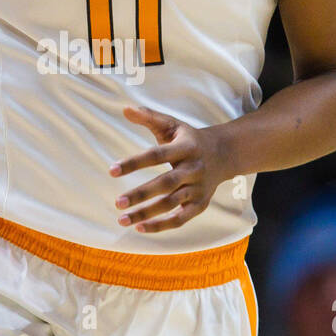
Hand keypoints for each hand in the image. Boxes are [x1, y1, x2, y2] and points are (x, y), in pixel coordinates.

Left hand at [109, 106, 230, 232]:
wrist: (224, 153)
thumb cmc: (189, 139)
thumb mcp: (172, 124)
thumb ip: (149, 116)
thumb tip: (125, 108)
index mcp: (186, 147)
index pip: (157, 156)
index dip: (134, 163)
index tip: (112, 170)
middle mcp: (194, 169)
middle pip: (166, 184)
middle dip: (141, 194)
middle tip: (117, 203)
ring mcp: (198, 188)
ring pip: (171, 204)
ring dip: (147, 213)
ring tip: (122, 219)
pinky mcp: (200, 204)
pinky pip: (180, 219)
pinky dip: (161, 225)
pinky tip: (139, 227)